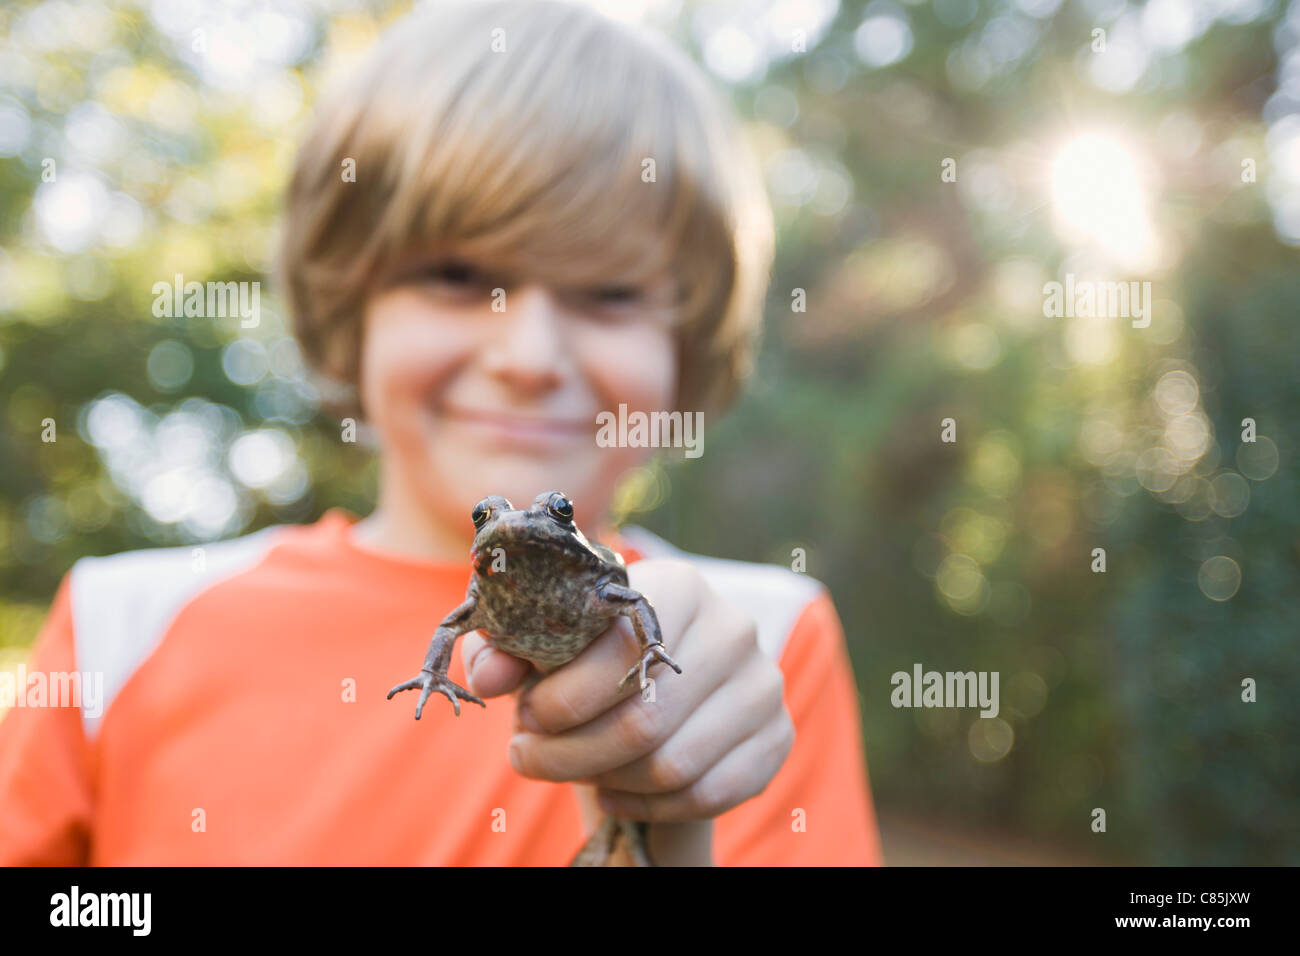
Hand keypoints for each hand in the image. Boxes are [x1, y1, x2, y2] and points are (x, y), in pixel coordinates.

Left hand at [462, 559, 794, 863]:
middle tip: (529, 758)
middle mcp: (733, 628)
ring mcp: (763, 685)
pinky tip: (615, 792)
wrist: (652, 693)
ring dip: (605, 780)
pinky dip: (649, 805)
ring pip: (673, 765)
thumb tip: (489, 676)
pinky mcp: (776, 738)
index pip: (620, 654)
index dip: (561, 700)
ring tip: (572, 772)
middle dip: (571, 753)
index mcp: (680, 586)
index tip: (526, 718)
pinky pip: (708, 794)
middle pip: (645, 720)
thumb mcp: (540, 648)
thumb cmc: (586, 664)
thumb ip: (505, 652)